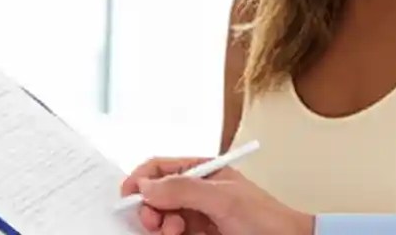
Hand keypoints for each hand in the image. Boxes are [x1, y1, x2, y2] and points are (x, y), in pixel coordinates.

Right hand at [120, 156, 315, 234]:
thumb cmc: (267, 218)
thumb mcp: (224, 199)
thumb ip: (185, 189)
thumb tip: (149, 186)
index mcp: (202, 171)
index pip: (160, 167)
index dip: (140, 179)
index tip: (128, 196)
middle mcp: (196, 192)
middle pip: (154, 196)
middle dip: (150, 208)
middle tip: (156, 221)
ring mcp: (196, 216)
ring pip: (160, 220)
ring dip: (161, 226)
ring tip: (176, 232)